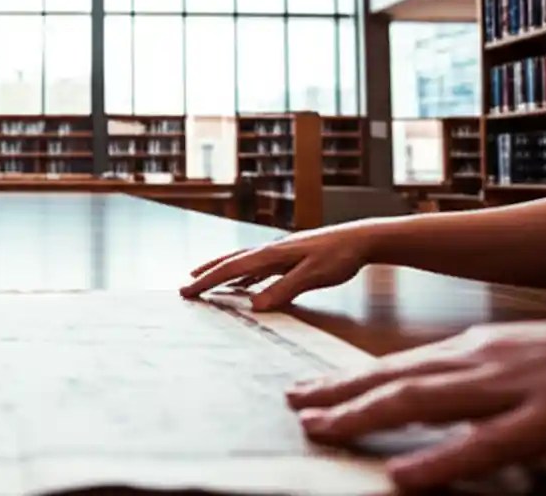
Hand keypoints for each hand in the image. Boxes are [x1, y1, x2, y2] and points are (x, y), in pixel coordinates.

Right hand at [179, 220, 380, 308]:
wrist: (361, 239)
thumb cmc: (339, 256)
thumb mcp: (313, 275)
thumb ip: (284, 289)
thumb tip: (255, 306)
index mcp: (271, 254)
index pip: (231, 267)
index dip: (207, 280)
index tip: (186, 290)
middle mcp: (270, 251)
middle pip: (230, 261)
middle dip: (207, 274)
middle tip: (185, 286)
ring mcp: (279, 254)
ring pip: (242, 263)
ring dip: (221, 272)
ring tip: (204, 282)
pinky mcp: (289, 258)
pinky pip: (257, 268)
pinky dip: (242, 276)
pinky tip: (242, 285)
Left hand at [286, 314, 545, 489]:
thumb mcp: (528, 365)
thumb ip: (484, 382)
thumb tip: (443, 406)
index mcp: (481, 350)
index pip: (400, 365)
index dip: (350, 380)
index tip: (309, 389)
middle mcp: (485, 361)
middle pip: (396, 377)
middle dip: (340, 393)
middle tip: (293, 406)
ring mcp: (515, 387)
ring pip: (424, 401)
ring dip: (366, 415)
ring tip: (321, 429)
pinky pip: (488, 445)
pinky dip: (441, 460)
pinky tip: (403, 477)